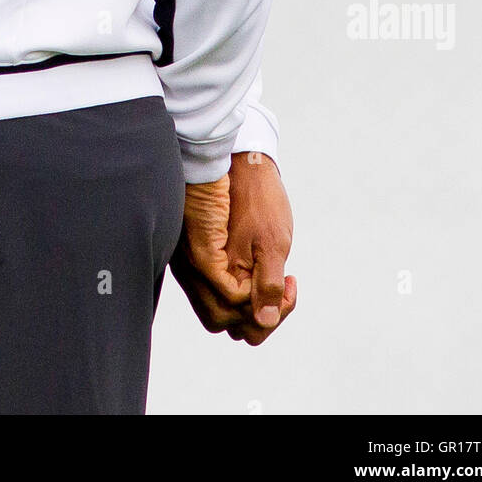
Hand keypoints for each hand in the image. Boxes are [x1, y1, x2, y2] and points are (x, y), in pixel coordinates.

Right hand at [168, 151, 295, 344]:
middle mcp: (194, 272)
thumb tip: (263, 322)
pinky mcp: (196, 254)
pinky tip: (256, 266)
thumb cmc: (259, 196)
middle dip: (256, 312)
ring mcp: (192, 264)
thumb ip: (266, 283)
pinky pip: (214, 287)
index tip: (289, 284)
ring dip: (248, 302)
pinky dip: (238, 286)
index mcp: (211, 268)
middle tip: (284, 287)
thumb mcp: (272, 241)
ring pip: (218, 306)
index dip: (266, 311)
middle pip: (223, 319)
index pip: (235, 318)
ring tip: (273, 277)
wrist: (242, 159)